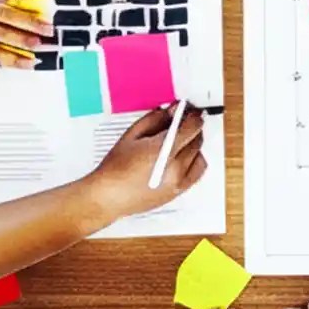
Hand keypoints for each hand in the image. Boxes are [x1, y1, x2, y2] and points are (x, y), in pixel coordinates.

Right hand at [86, 103, 207, 218]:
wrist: (108, 196)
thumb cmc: (115, 169)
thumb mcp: (132, 135)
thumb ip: (154, 119)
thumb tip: (172, 111)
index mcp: (163, 150)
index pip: (192, 127)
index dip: (193, 116)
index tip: (190, 112)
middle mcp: (175, 168)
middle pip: (197, 140)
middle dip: (191, 129)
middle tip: (182, 124)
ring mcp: (178, 182)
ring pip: (200, 156)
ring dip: (194, 146)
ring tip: (180, 142)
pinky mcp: (178, 192)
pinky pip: (197, 172)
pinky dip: (194, 162)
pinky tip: (182, 158)